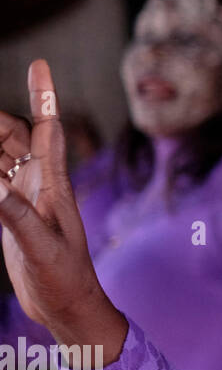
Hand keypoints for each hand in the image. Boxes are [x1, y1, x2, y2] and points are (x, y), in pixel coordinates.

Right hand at [0, 60, 124, 357]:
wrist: (67, 306)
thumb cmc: (63, 279)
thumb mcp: (41, 249)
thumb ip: (17, 218)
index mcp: (54, 185)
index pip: (48, 130)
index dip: (44, 96)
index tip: (40, 64)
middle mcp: (41, 184)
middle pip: (18, 135)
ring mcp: (26, 196)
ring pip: (3, 153)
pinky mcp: (13, 213)